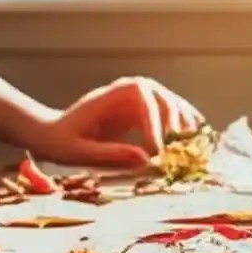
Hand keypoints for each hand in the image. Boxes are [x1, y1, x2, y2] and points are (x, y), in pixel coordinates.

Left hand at [27, 77, 204, 167]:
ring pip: (172, 104)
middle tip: (178, 150)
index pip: (143, 96)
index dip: (154, 121)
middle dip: (175, 122)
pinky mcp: (145, 114)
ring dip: (185, 124)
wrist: (54, 134)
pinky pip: (171, 115)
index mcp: (111, 94)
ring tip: (192, 148)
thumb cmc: (62, 142)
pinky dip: (184, 126)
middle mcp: (129, 92)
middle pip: (163, 96)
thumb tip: (145, 160)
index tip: (157, 150)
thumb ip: (109, 154)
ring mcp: (140, 101)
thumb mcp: (79, 152)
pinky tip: (196, 141)